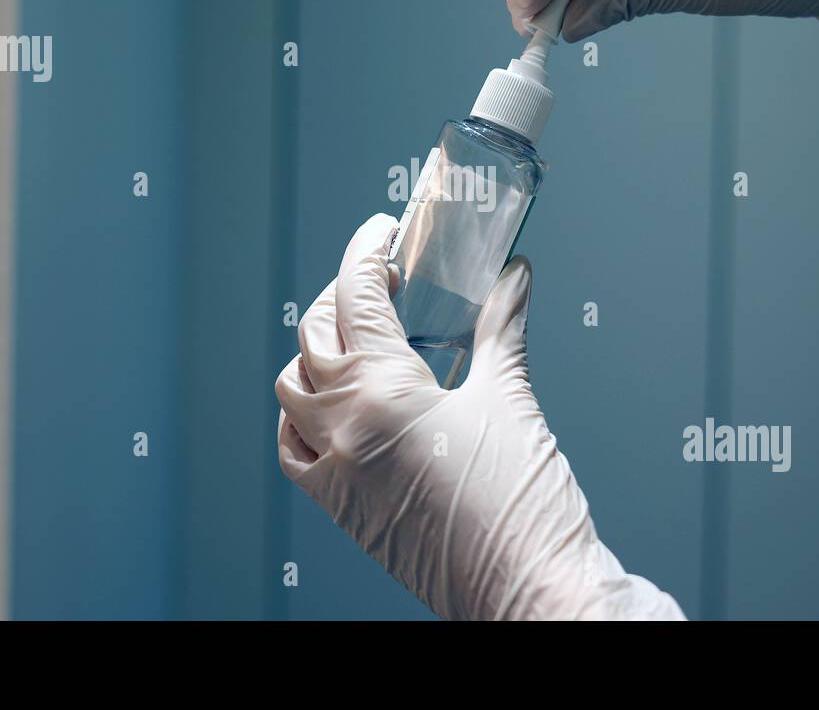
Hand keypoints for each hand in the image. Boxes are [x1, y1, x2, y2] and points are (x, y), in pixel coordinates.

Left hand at [275, 214, 683, 620]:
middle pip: (316, 334)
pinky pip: (292, 449)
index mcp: (383, 391)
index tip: (383, 230)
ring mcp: (333, 471)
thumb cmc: (522, 501)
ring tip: (359, 338)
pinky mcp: (338, 508)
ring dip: (317, 352)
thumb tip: (513, 276)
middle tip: (382, 281)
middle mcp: (343, 427)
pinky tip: (334, 406)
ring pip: (292, 388)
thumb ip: (502, 328)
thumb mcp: (511, 400)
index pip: (356, 296)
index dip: (367, 250)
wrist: (526, 588)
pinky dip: (302, 416)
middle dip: (344, 295)